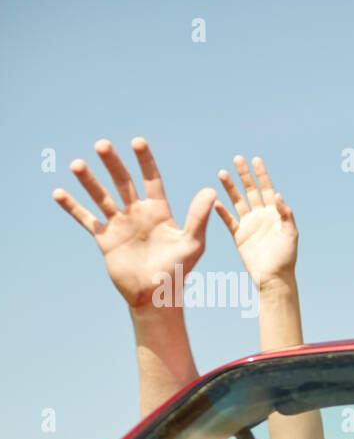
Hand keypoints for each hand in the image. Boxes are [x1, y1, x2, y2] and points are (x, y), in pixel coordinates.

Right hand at [52, 138, 215, 308]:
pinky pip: (86, 219)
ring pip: (101, 197)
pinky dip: (72, 207)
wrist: (156, 296)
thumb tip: (210, 190)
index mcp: (159, 211)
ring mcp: (120, 225)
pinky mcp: (105, 239)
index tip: (137, 141)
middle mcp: (137, 213)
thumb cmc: (178, 271)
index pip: (151, 179)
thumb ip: (199, 217)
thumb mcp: (192, 243)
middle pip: (122, 182)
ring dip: (89, 181)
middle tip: (102, 145)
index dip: (145, 161)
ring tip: (78, 164)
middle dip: (113, 164)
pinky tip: (58, 193)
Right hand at [214, 156, 297, 285]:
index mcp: (275, 214)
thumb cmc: (286, 257)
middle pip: (250, 190)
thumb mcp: (291, 234)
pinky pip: (228, 220)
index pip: (267, 189)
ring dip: (230, 187)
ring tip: (222, 172)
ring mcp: (249, 225)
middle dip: (244, 175)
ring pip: (237, 201)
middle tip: (237, 159)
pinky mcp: (239, 236)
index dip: (262, 175)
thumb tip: (279, 195)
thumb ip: (286, 215)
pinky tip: (215, 201)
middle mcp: (261, 216)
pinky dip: (222, 211)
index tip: (255, 160)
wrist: (274, 278)